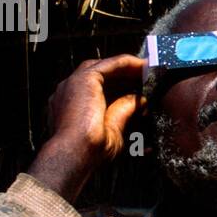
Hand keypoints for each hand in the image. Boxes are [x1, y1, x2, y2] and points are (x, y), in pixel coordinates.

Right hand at [27, 54, 146, 201]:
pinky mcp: (84, 78)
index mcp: (70, 108)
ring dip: (128, 68)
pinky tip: (144, 66)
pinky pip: (110, 64)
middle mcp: (68, 93)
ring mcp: (74, 84)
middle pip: (100, 77)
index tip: (139, 90)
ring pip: (105, 68)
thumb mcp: (113, 130)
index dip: (119, 88)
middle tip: (146, 78)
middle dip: (123, 75)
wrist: (77, 154)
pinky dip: (128, 63)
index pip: (96, 91)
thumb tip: (141, 100)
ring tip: (148, 69)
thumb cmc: (91, 152)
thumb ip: (125, 113)